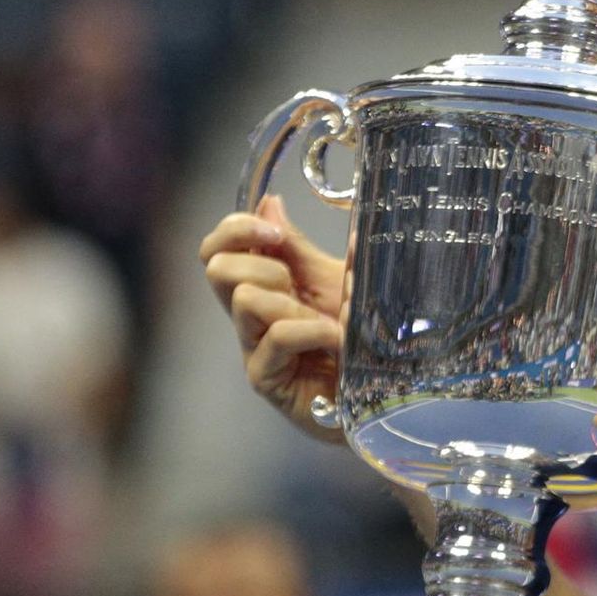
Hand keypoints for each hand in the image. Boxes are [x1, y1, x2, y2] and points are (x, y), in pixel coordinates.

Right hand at [198, 195, 347, 445]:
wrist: (381, 391)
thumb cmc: (354, 335)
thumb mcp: (331, 279)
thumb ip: (300, 248)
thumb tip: (270, 203)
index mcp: (259, 284)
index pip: (216, 248)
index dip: (236, 229)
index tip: (275, 233)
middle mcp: (248, 316)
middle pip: (216, 268)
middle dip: (265, 264)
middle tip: (299, 285)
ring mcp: (253, 347)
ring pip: (244, 299)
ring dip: (292, 302)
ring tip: (326, 321)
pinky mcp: (266, 378)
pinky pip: (277, 336)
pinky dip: (313, 329)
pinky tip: (337, 338)